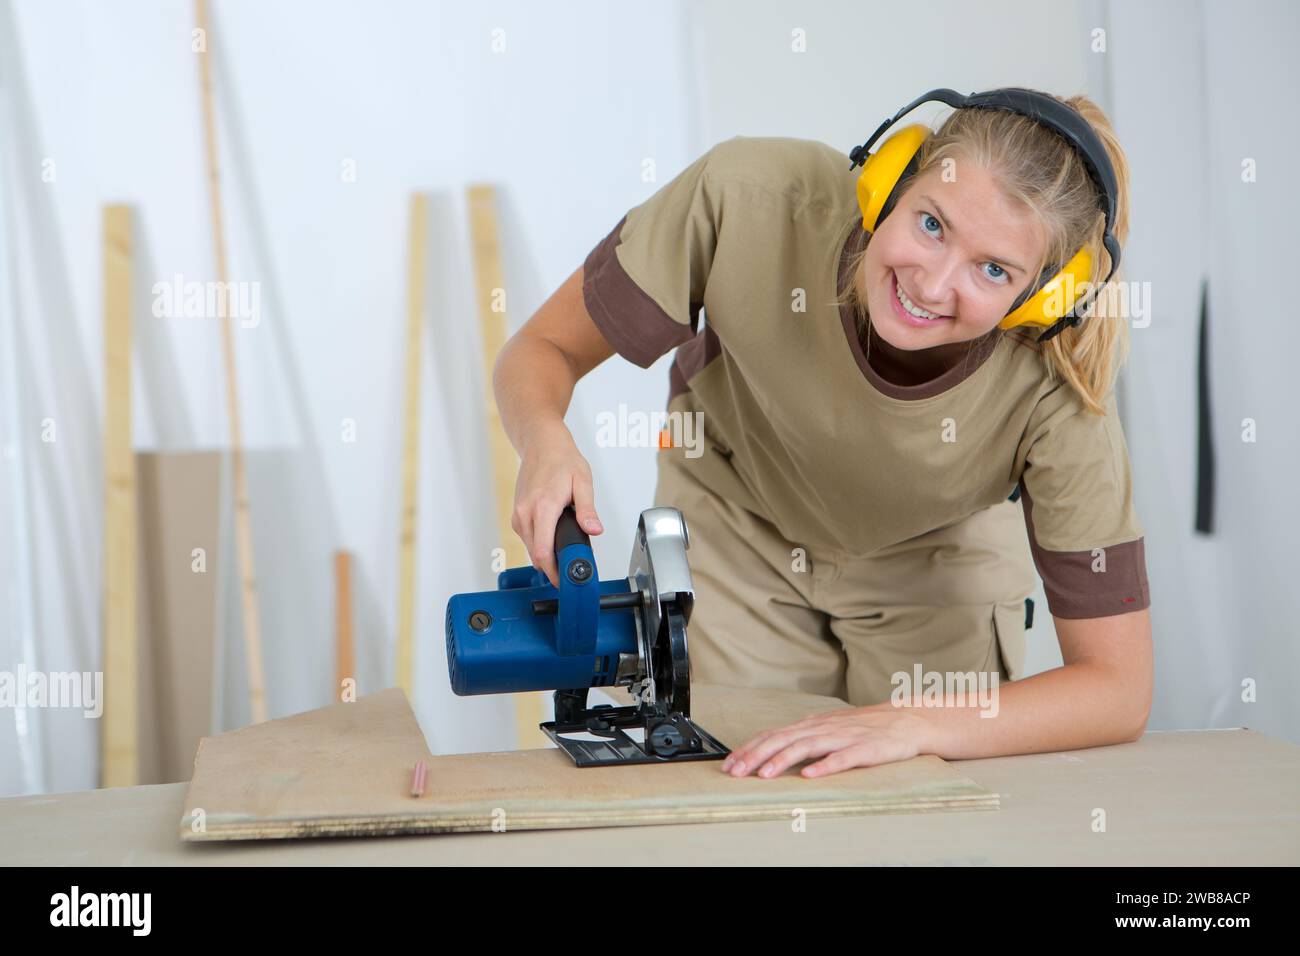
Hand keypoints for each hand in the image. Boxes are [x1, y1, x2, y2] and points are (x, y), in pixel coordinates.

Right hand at [511, 421, 602, 587]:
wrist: (541, 444)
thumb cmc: (561, 459)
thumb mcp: (583, 482)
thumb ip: (587, 509)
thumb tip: (594, 530)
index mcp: (543, 506)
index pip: (542, 551)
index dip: (553, 571)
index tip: (565, 581)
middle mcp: (525, 513)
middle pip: (535, 555)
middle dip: (553, 567)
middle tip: (572, 571)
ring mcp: (518, 514)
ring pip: (530, 549)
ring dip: (546, 556)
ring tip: (567, 554)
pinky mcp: (516, 515)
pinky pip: (527, 538)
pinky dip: (539, 545)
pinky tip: (554, 539)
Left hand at [720, 705, 931, 778]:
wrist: (906, 720)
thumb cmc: (864, 728)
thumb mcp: (828, 728)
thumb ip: (802, 737)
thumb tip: (770, 748)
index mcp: (812, 724)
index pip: (774, 734)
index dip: (750, 748)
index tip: (729, 764)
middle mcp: (823, 728)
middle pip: (784, 739)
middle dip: (757, 755)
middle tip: (736, 771)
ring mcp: (844, 737)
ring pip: (808, 746)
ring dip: (783, 760)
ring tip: (764, 774)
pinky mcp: (865, 749)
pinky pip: (843, 758)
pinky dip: (825, 765)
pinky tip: (810, 775)